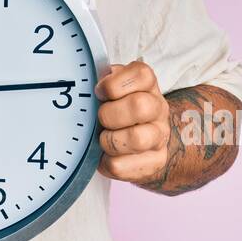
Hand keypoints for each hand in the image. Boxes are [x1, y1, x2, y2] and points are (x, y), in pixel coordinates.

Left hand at [94, 60, 171, 183]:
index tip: (99, 92)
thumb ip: (100, 80)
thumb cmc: (113, 108)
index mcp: (147, 84)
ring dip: (109, 140)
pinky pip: (122, 166)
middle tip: (100, 119)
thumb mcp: (108, 88)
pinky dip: (106, 162)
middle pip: (140, 106)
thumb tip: (81, 81)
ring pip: (136, 139)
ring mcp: (159, 136)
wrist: (132, 140)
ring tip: (103, 139)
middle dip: (109, 114)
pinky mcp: (156, 161)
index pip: (141, 74)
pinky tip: (106, 155)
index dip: (113, 84)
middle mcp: (158, 108)